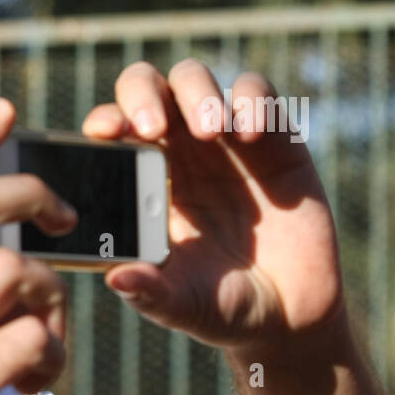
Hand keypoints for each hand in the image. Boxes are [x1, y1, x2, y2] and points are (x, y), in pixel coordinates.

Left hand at [81, 60, 345, 353]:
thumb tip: (116, 277)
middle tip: (155, 128)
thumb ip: (150, 292)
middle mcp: (176, 152)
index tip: (107, 133)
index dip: (105, 119)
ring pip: (196, 78)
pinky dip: (251, 99)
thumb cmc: (220, 308)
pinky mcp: (276, 139)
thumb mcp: (181, 305)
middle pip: (148, 86)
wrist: (288, 316)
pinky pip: (258, 91)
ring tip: (212, 132)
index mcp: (141, 181)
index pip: (112, 129)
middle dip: (145, 93)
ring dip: (198, 92)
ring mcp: (225, 140)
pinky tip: (250, 136)